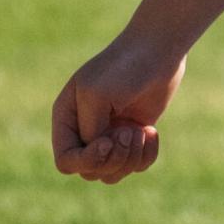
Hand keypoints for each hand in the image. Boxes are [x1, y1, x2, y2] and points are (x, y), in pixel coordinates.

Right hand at [51, 38, 185, 184]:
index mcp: (66, 119)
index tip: (107, 140)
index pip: (66, 162)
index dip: (87, 160)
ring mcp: (111, 135)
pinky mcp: (135, 135)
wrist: (157, 50)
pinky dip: (146, 155)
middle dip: (114, 158)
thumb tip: (100, 154)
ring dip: (130, 159)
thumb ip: (91, 130)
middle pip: (90, 171)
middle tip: (130, 132)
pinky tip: (151, 131)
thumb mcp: (97, 97)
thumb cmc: (124, 68)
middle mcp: (85, 131)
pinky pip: (136, 165)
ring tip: (140, 132)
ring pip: (113, 173)